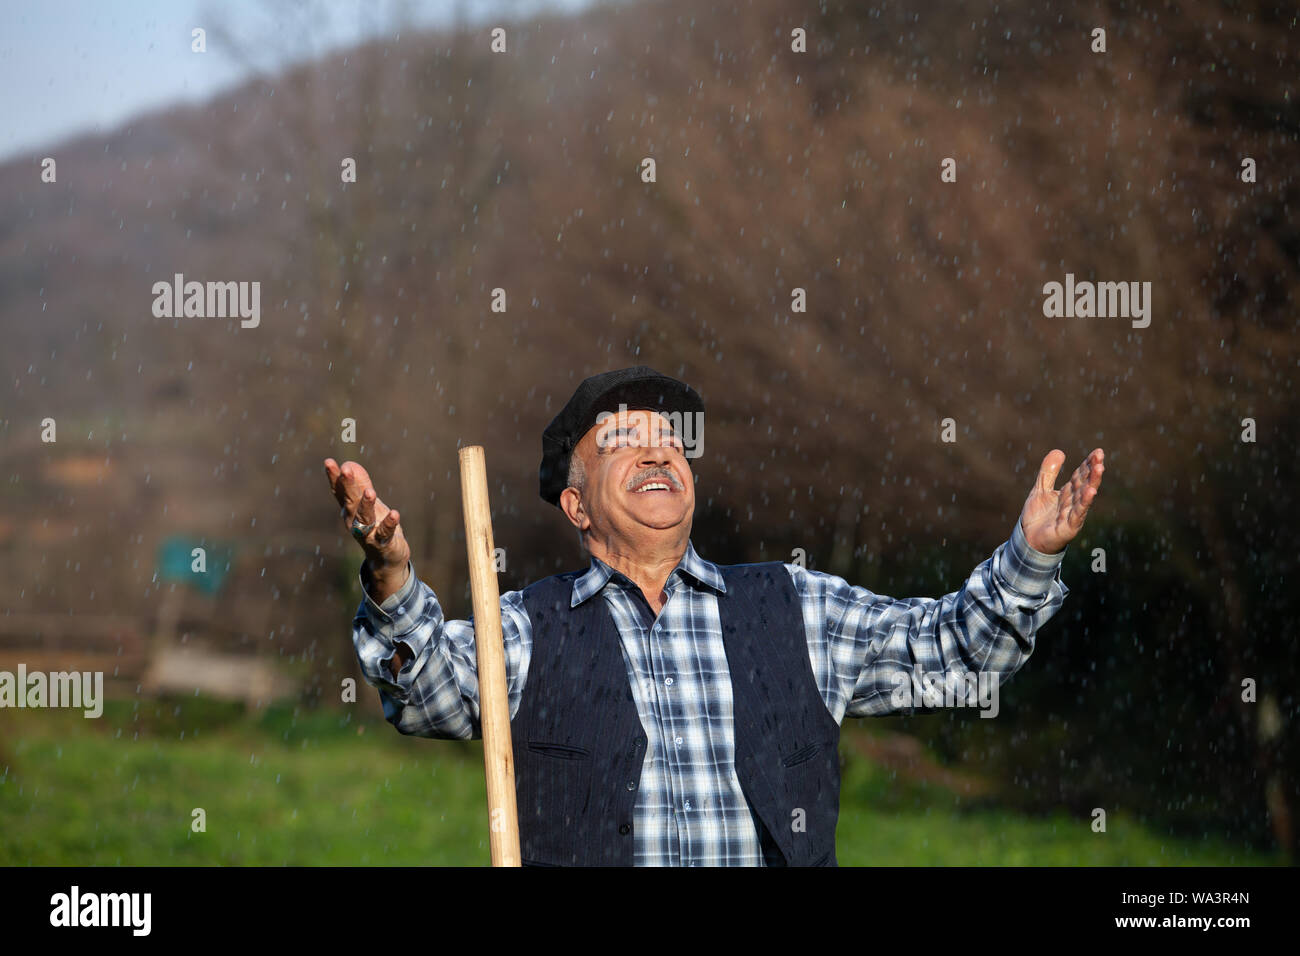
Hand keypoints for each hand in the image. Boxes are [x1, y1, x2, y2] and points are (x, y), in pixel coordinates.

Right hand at [324, 458, 411, 576]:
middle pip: (350, 501)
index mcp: (350, 510)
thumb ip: (360, 485)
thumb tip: (349, 464)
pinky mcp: (383, 542)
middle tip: (345, 470)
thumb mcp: (367, 504)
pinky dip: (389, 524)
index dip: (334, 477)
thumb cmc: (375, 527)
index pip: (339, 491)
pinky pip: (385, 533)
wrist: (385, 559)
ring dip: (366, 504)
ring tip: (370, 491)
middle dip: (347, 486)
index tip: (328, 462)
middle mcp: (355, 521)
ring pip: (365, 517)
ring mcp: (368, 533)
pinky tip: (394, 514)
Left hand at [1018, 448, 1104, 554]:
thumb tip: (1059, 451)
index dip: (1088, 464)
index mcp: (1068, 493)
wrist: (1028, 540)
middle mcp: (1073, 502)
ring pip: (1084, 496)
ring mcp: (1072, 514)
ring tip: (1099, 469)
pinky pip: (1078, 513)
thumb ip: (1048, 472)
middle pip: (1084, 483)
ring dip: (1092, 482)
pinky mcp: (1069, 527)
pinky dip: (1084, 503)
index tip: (1098, 452)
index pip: (1080, 475)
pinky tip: (1091, 492)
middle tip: (1100, 456)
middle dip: (1093, 470)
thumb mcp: (1040, 489)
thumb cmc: (1038, 516)